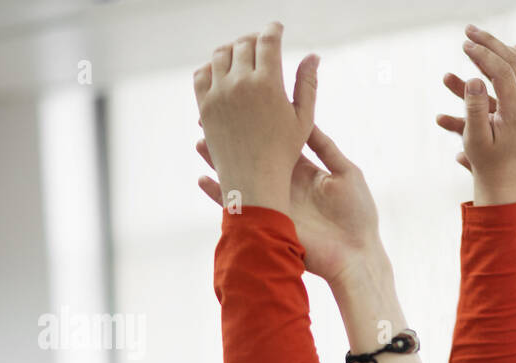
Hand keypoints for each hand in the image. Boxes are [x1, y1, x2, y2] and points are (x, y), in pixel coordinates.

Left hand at [192, 22, 317, 214]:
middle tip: (260, 42)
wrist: (254, 182)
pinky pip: (202, 74)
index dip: (273, 29)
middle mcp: (240, 83)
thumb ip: (308, 84)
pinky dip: (212, 67)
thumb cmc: (284, 153)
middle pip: (243, 44)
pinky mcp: (204, 105)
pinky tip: (222, 72)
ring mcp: (219, 93)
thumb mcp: (303, 119)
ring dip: (232, 49)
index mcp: (268, 83)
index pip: (268, 41)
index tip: (276, 27)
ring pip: (220, 54)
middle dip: (253, 38)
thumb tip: (313, 55)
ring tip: (241, 55)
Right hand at [194, 126, 381, 279]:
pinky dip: (220, 195)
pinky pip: (240, 206)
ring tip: (200, 144)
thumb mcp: (346, 173)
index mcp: (303, 169)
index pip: (275, 141)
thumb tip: (308, 118)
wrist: (356, 255)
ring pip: (242, 177)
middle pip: (253, 155)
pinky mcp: (269, 220)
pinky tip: (202, 180)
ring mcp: (275, 201)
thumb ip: (325, 147)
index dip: (257, 124)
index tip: (241, 104)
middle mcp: (285, 183)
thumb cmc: (358, 214)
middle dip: (232, 139)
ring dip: (219, 162)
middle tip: (208, 120)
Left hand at [437, 27, 515, 210]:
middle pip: (491, 88)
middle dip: (472, 74)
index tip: (442, 90)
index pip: (479, 111)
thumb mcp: (507, 181)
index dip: (461, 97)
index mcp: (505, 133)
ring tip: (477, 47)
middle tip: (446, 71)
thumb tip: (456, 156)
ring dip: (495, 62)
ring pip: (514, 79)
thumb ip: (488, 169)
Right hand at [443, 26, 515, 183]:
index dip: (482, 55)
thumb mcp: (475, 139)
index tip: (464, 45)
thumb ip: (475, 110)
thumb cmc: (484, 158)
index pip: (501, 71)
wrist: (502, 172)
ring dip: (499, 45)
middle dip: (489, 43)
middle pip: (512, 60)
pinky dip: (511, 55)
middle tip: (467, 32)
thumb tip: (474, 80)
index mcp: (515, 110)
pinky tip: (500, 48)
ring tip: (477, 37)